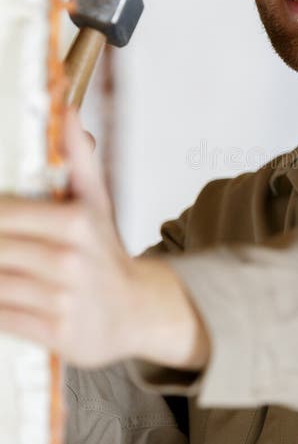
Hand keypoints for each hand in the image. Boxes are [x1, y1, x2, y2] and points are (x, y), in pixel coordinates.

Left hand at [0, 109, 210, 369]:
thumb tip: (67, 111)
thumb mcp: (96, 202)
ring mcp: (61, 299)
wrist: (138, 312)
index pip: (3, 213)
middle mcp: (69, 259)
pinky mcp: (55, 332)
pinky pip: (2, 318)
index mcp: (76, 221)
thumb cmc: (105, 254)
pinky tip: (0, 292)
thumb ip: (77, 158)